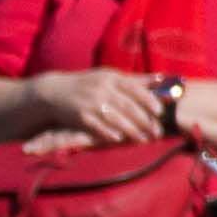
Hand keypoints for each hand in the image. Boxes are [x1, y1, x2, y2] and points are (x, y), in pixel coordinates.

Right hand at [35, 66, 162, 146]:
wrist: (54, 91)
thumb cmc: (88, 84)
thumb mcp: (109, 76)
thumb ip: (135, 80)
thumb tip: (162, 79)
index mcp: (111, 77)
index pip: (134, 88)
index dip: (149, 100)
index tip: (160, 112)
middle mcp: (101, 89)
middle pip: (127, 106)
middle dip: (144, 121)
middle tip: (157, 132)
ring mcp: (90, 102)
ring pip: (115, 118)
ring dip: (131, 131)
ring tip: (143, 140)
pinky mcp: (80, 116)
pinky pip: (98, 127)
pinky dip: (108, 133)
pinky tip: (119, 139)